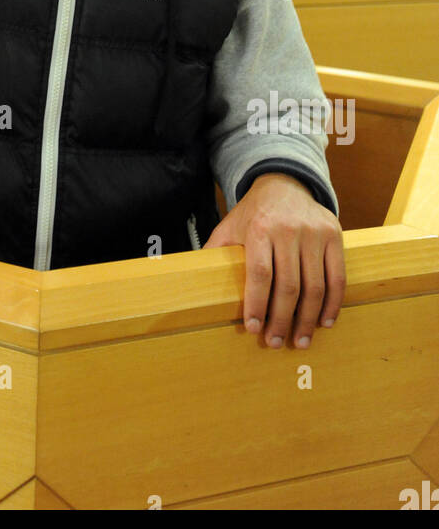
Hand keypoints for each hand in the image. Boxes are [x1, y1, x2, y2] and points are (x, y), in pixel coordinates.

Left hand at [202, 173, 344, 348]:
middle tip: (276, 343)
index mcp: (259, 228)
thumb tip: (191, 281)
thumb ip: (214, 252)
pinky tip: (323, 322)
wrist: (285, 184)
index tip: (254, 329)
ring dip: (308, 320)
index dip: (257, 304)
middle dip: (282, 320)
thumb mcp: (230, 226)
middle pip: (288, 285)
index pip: (260, 274)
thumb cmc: (254, 213)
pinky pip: (337, 277)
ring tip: (300, 341)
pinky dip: (332, 304)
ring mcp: (315, 233)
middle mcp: (289, 230)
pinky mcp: (335, 236)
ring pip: (315, 286)